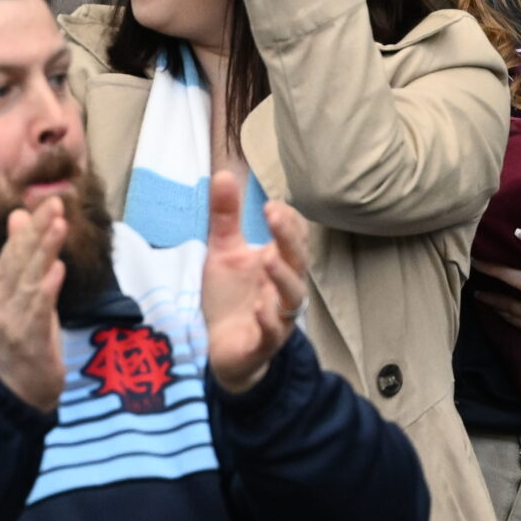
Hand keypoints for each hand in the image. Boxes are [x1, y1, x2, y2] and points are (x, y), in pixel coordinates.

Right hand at [0, 193, 68, 411]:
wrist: (18, 387)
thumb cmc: (24, 333)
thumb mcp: (22, 291)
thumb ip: (20, 255)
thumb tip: (18, 215)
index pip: (14, 249)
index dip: (32, 226)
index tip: (50, 200)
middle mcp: (1, 299)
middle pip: (20, 260)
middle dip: (38, 230)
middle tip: (56, 203)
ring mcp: (12, 319)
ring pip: (29, 280)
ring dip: (44, 252)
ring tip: (59, 226)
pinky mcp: (28, 338)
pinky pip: (37, 311)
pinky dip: (47, 289)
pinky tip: (58, 270)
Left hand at [201, 171, 309, 394]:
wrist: (222, 347)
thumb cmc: (230, 297)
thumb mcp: (222, 252)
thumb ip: (225, 216)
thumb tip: (223, 173)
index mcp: (279, 261)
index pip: (295, 236)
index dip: (287, 221)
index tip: (270, 204)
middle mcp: (284, 286)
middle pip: (298, 259)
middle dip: (288, 238)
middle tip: (273, 216)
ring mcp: (278, 315)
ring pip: (292, 296)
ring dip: (283, 278)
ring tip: (268, 260)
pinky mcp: (263, 342)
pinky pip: (273, 331)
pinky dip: (268, 320)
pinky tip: (258, 307)